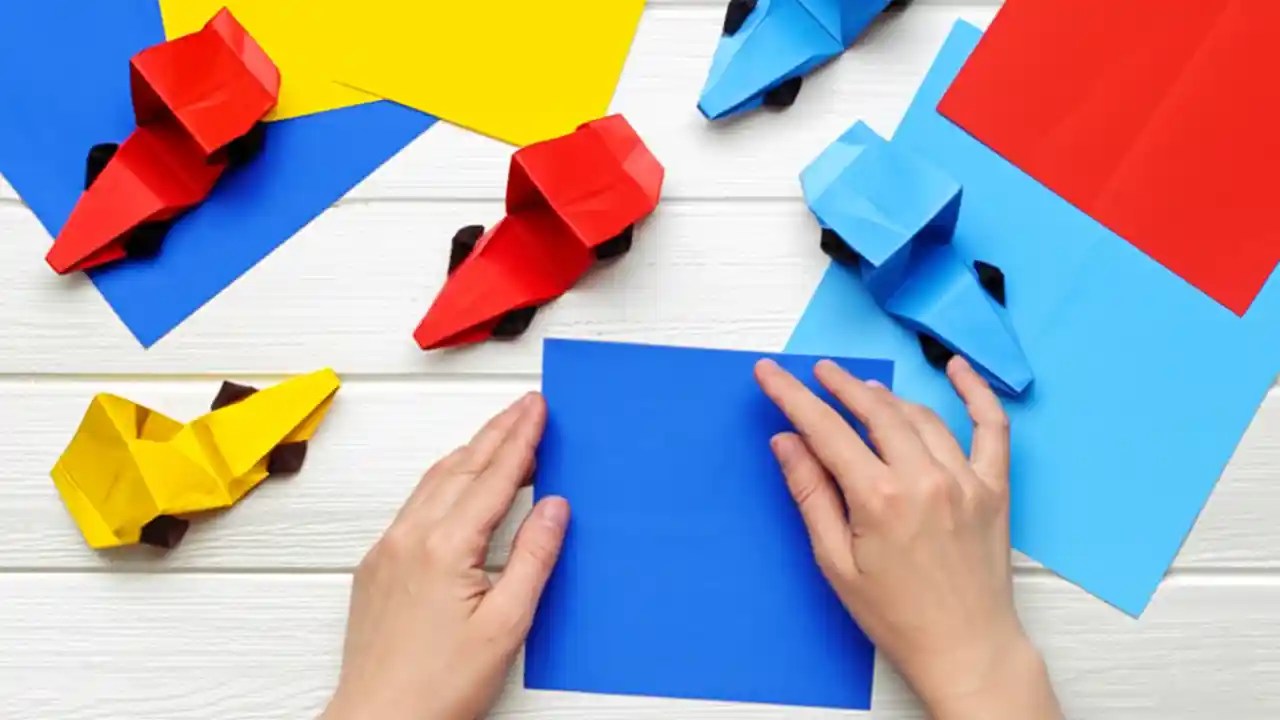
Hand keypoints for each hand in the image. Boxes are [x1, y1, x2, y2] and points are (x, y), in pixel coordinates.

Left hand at [322, 393, 568, 719]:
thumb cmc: (437, 688)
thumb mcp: (506, 625)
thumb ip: (534, 558)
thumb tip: (554, 506)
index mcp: (446, 547)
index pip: (495, 477)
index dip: (521, 438)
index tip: (538, 409)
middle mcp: (410, 538)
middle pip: (463, 466)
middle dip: (498, 432)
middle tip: (526, 407)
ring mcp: (388, 549)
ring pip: (435, 481)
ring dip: (471, 453)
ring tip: (501, 436)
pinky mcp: (377, 566)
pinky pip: (415, 505)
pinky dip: (445, 482)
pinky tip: (458, 486)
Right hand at [755, 356, 1060, 719]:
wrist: (965, 650)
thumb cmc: (897, 617)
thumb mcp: (836, 562)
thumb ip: (811, 494)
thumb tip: (786, 442)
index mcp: (879, 498)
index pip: (826, 429)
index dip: (792, 396)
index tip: (770, 373)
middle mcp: (924, 479)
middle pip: (874, 411)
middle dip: (840, 386)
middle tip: (818, 372)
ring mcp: (965, 480)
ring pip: (920, 417)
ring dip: (887, 397)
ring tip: (864, 391)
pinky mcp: (993, 488)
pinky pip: (991, 427)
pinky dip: (975, 393)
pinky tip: (957, 370)